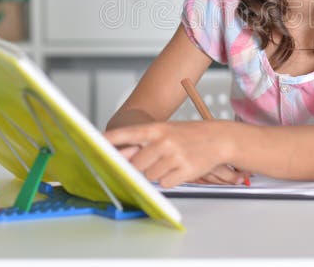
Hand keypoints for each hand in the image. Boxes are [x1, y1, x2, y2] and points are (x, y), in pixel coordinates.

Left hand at [104, 121, 244, 187]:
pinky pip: (166, 183)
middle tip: (154, 161)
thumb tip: (120, 156)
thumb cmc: (188, 135)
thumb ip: (143, 143)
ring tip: (171, 162)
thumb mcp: (166, 132)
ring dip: (158, 174)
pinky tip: (179, 169)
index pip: (128, 133)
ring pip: (151, 176)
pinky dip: (170, 180)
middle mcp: (164, 141)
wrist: (218, 138)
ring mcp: (175, 156)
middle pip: (136, 165)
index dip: (110, 140)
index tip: (94, 143)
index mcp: (157, 129)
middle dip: (141, 167)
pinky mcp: (185, 170)